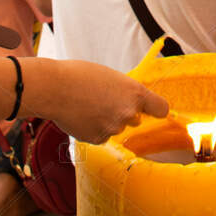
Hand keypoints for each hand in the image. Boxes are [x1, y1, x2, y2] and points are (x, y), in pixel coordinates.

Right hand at [31, 59, 168, 144]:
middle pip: (135, 119)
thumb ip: (125, 92)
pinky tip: (80, 115)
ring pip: (115, 127)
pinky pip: (101, 136)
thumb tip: (129, 103)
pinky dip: (93, 128)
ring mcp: (113, 128)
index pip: (161, 109)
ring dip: (106, 120)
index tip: (152, 109)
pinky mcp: (98, 139)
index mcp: (135, 93)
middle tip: (104, 100)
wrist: (53, 88)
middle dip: (123, 113)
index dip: (156, 109)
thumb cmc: (79, 76)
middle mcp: (128, 113)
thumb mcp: (110, 77)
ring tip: (87, 105)